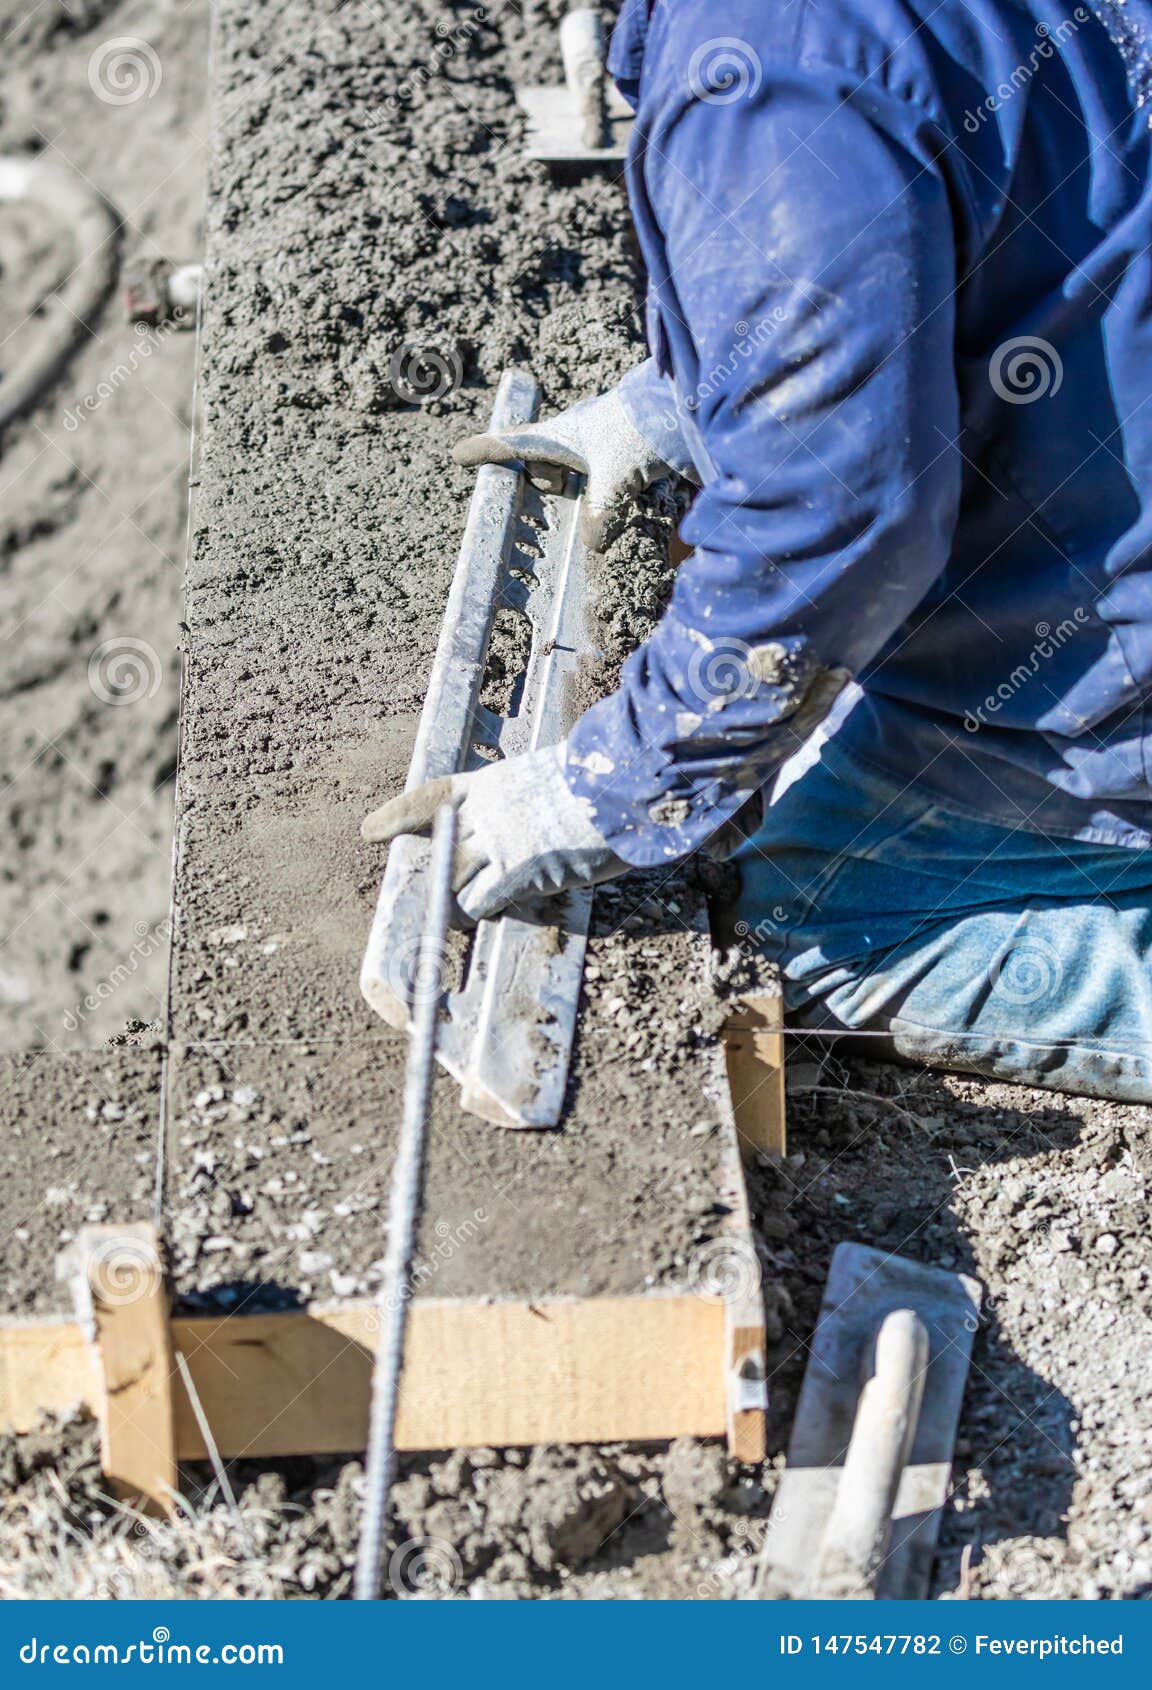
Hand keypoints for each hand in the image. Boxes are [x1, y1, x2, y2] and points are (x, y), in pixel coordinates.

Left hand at [361, 743, 625, 921]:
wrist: (622, 784)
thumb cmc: (606, 781)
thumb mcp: (558, 779)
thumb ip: (535, 803)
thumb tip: (543, 828)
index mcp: (494, 781)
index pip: (433, 796)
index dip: (398, 815)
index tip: (371, 830)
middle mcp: (486, 811)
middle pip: (439, 848)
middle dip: (431, 873)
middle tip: (424, 895)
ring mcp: (498, 841)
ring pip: (453, 882)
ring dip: (458, 902)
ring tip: (459, 917)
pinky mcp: (515, 872)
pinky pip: (480, 902)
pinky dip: (481, 912)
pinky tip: (489, 915)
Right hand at [452, 388, 672, 550]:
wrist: (688, 407)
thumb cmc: (641, 433)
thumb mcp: (615, 481)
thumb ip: (599, 516)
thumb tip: (592, 543)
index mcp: (561, 435)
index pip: (513, 444)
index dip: (485, 452)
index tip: (458, 456)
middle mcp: (576, 435)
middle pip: (546, 463)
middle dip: (549, 480)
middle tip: (562, 491)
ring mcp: (601, 440)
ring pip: (577, 471)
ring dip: (585, 491)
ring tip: (603, 503)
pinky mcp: (626, 448)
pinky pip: (604, 475)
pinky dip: (609, 493)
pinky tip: (624, 502)